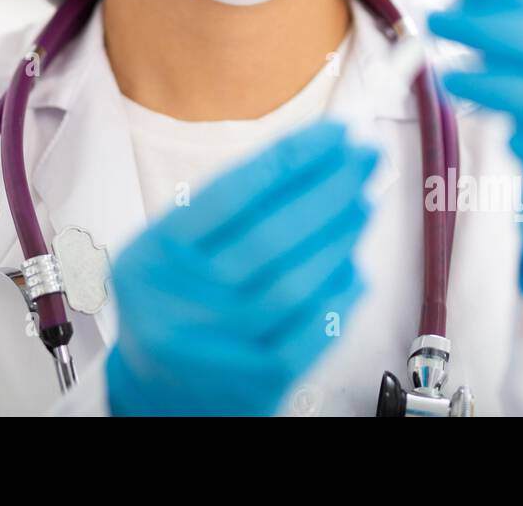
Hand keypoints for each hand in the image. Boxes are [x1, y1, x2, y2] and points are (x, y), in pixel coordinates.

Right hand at [105, 120, 377, 415]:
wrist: (156, 391)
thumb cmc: (178, 298)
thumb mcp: (176, 245)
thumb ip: (229, 208)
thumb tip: (316, 161)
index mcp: (156, 253)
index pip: (232, 194)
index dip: (290, 158)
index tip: (335, 132)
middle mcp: (180, 300)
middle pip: (269, 236)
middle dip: (328, 189)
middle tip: (366, 158)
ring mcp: (216, 346)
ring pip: (293, 284)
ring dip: (339, 237)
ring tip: (364, 204)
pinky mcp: (252, 385)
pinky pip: (308, 335)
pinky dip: (338, 297)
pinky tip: (355, 269)